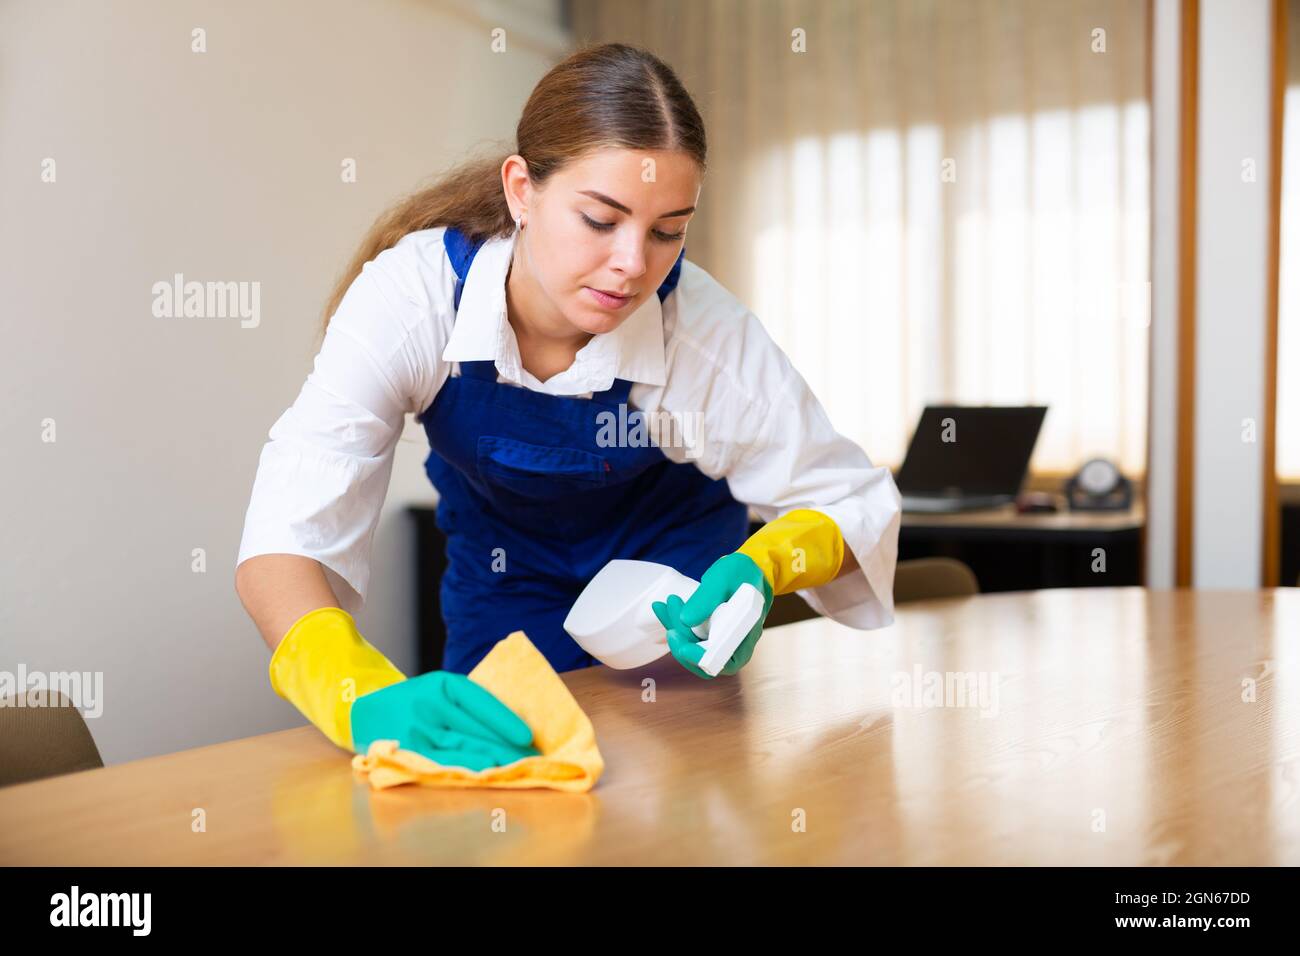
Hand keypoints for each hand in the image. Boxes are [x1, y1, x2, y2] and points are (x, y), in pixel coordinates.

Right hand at [350, 671, 540, 770]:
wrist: (364, 713)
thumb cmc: (412, 702)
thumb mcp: (437, 690)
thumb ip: (466, 704)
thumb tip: (509, 727)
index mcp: (439, 684)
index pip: (478, 699)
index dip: (504, 718)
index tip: (527, 736)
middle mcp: (427, 704)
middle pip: (474, 727)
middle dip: (505, 744)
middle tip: (532, 757)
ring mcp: (415, 730)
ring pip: (461, 746)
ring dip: (492, 758)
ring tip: (516, 767)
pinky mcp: (406, 751)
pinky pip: (442, 761)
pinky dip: (466, 766)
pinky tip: (485, 771)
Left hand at [652, 553, 773, 677]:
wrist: (745, 570)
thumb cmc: (742, 573)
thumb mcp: (725, 578)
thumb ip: (707, 598)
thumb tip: (686, 619)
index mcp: (745, 635)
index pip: (724, 662)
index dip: (702, 660)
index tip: (683, 646)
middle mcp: (733, 644)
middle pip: (702, 658)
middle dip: (681, 638)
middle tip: (671, 607)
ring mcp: (719, 641)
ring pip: (692, 648)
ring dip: (674, 628)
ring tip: (665, 604)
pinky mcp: (708, 634)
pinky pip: (688, 636)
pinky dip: (674, 623)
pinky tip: (663, 607)